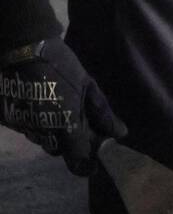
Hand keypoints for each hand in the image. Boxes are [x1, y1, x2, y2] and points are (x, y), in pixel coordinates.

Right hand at [0, 37, 126, 175]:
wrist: (24, 48)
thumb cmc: (61, 65)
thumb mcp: (88, 85)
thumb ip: (103, 113)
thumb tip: (121, 133)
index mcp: (65, 125)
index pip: (77, 161)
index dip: (87, 165)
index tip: (95, 163)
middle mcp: (43, 133)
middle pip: (61, 150)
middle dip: (71, 142)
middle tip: (78, 122)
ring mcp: (24, 127)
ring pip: (43, 139)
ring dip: (53, 131)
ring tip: (59, 108)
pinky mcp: (10, 120)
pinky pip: (27, 129)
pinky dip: (36, 121)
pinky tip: (41, 104)